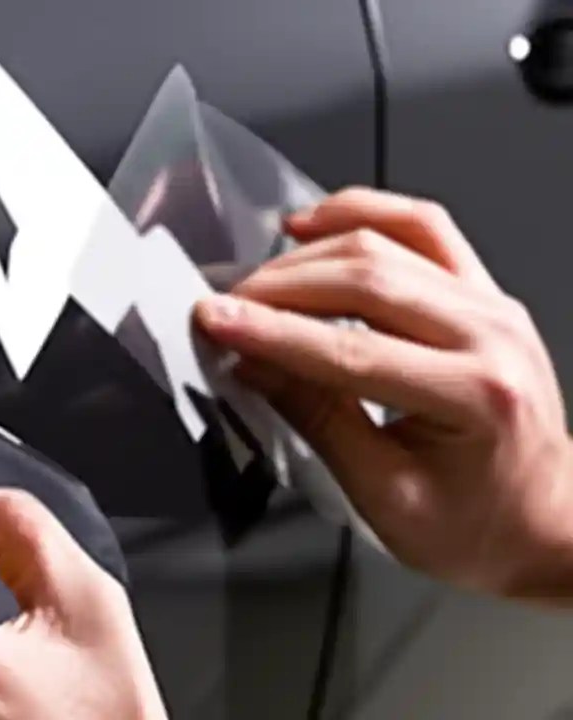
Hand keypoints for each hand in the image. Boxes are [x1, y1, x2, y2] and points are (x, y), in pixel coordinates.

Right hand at [194, 187, 572, 600]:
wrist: (547, 526)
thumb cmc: (478, 527)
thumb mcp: (382, 495)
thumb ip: (316, 419)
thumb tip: (253, 365)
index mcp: (474, 396)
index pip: (348, 351)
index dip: (270, 333)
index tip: (214, 321)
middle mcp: (491, 335)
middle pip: (366, 280)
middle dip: (279, 288)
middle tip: (224, 306)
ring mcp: (492, 304)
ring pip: (388, 243)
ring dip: (310, 253)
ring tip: (257, 280)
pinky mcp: (483, 291)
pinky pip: (423, 227)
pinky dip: (363, 214)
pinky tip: (316, 224)